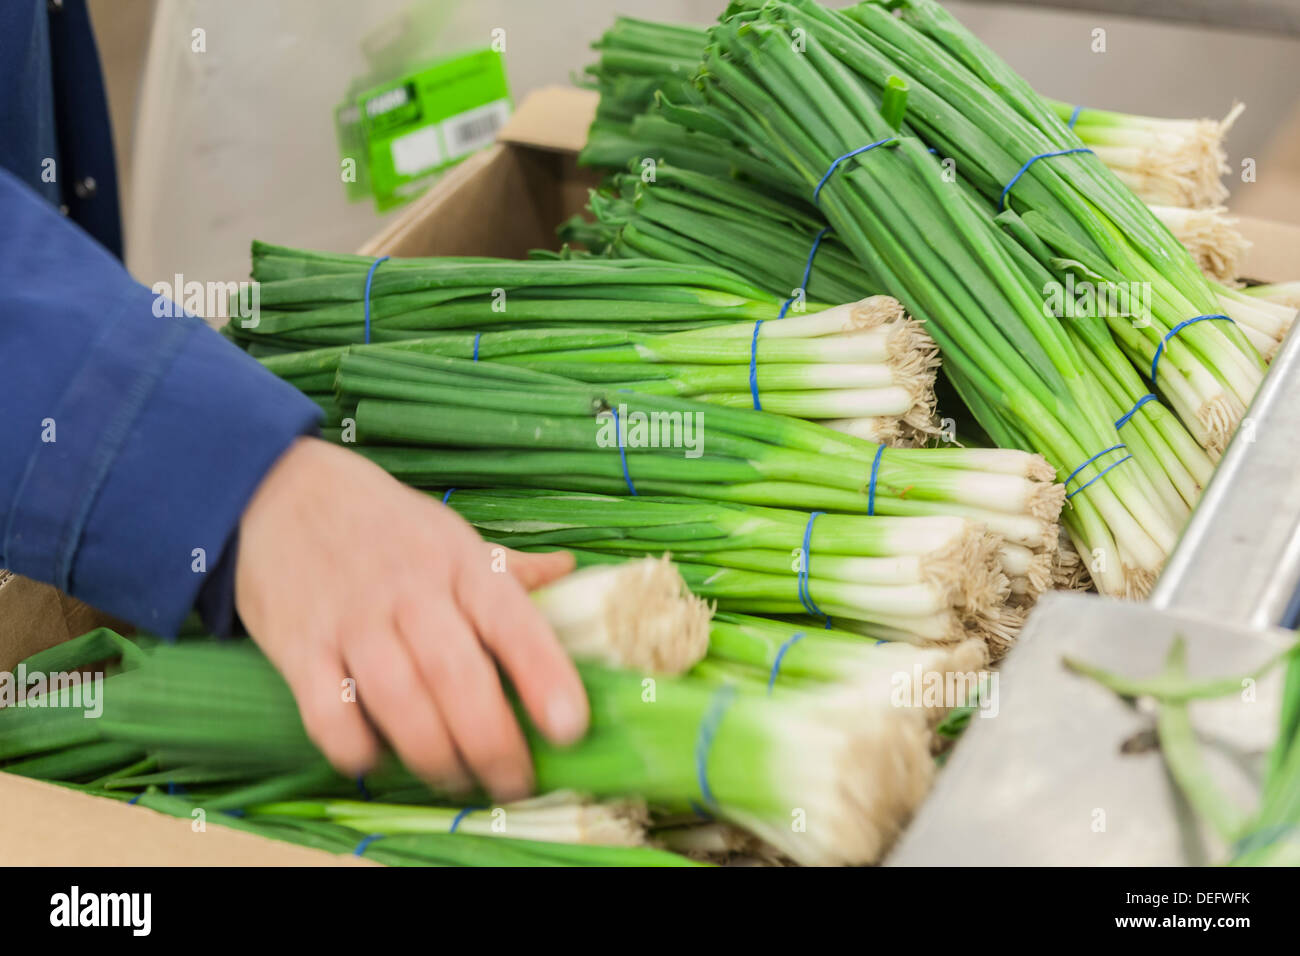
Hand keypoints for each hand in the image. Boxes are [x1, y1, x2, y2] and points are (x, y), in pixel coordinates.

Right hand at [234, 437, 585, 799]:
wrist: (282, 490)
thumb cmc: (385, 525)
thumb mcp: (453, 535)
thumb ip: (509, 567)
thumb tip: (572, 571)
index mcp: (461, 563)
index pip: (513, 622)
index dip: (545, 676)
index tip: (570, 728)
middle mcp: (410, 591)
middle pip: (457, 676)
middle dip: (491, 743)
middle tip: (513, 783)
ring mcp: (351, 620)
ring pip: (398, 701)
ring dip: (433, 755)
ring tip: (456, 780)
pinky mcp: (298, 646)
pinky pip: (327, 712)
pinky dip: (354, 748)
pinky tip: (374, 758)